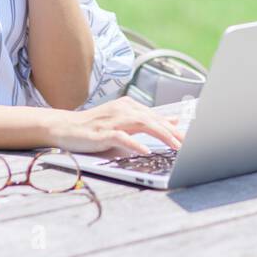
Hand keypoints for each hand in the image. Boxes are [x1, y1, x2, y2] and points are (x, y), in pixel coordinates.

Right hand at [47, 96, 184, 155]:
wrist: (64, 127)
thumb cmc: (94, 127)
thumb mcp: (123, 123)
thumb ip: (147, 123)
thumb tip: (173, 123)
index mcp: (129, 106)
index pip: (157, 117)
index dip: (175, 128)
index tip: (192, 137)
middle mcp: (123, 109)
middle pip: (153, 119)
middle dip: (173, 132)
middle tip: (189, 144)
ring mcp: (112, 120)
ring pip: (142, 124)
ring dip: (160, 135)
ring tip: (175, 146)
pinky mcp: (101, 132)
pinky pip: (121, 137)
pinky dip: (135, 144)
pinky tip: (145, 151)